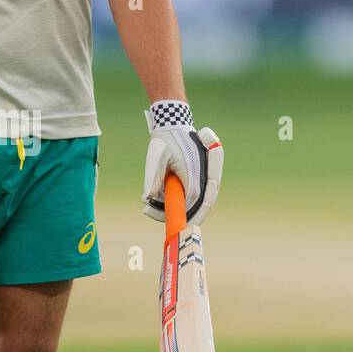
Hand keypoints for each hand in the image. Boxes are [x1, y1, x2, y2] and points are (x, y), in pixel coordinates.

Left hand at [141, 99, 222, 225]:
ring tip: (152, 208)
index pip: (194, 200)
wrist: (174, 125)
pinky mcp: (201, 177)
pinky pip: (196, 193)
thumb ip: (152, 176)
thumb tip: (147, 197)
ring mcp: (205, 175)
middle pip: (203, 204)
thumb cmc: (165, 139)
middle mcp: (205, 174)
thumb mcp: (155, 156)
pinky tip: (159, 202)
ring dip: (182, 208)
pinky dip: (182, 200)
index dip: (184, 214)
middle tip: (168, 225)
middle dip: (187, 217)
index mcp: (195, 170)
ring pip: (200, 200)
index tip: (173, 224)